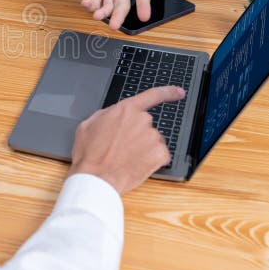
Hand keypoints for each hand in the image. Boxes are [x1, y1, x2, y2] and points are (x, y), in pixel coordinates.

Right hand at [68, 86, 183, 194]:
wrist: (96, 177)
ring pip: (152, 141)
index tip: (179, 92)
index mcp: (126, 109)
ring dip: (143, 148)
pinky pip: (159, 155)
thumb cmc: (90, 153)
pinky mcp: (160, 154)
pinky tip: (135, 164)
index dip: (169, 92)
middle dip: (136, 134)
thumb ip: (107, 114)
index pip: (153, 95)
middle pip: (145, 124)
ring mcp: (154, 137)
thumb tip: (113, 115)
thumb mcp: (89, 124)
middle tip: (121, 147)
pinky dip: (150, 160)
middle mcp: (143, 120)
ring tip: (125, 158)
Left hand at [80, 0, 152, 30]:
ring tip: (97, 16)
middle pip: (123, 5)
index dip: (144, 5)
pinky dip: (89, 6)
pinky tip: (85, 3)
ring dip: (103, 14)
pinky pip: (93, 4)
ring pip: (108, 8)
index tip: (144, 17)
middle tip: (115, 26)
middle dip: (119, 16)